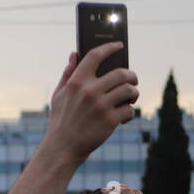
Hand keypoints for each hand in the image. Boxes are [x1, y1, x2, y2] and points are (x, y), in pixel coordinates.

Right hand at [41, 43, 137, 165]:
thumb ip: (67, 74)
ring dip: (133, 93)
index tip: (119, 45)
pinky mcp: (110, 121)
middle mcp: (89, 91)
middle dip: (131, 76)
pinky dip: (129, 112)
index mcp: (76, 82)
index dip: (109, 47)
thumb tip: (74, 54)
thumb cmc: (61, 120)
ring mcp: (101, 106)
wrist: (63, 147)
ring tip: (130, 98)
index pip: (95, 56)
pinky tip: (123, 116)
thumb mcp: (59, 95)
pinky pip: (130, 110)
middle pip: (121, 73)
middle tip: (132, 80)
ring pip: (129, 90)